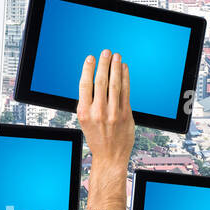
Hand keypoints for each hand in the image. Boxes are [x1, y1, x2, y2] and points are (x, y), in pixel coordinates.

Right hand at [76, 50, 133, 209]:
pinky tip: (125, 70)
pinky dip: (125, 79)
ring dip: (116, 68)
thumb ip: (88, 103)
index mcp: (84, 112)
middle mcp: (98, 112)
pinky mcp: (126, 115)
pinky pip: (126, 92)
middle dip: (104, 64)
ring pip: (115, 85)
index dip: (88, 69)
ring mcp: (113, 113)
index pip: (85, 85)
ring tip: (117, 57)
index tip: (91, 58)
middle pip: (101, 82)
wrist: (110, 157)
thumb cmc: (97, 138)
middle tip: (106, 52)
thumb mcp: (85, 121)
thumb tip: (93, 81)